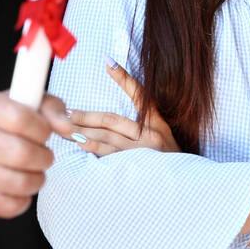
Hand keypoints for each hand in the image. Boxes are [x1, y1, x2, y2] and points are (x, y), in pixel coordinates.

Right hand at [0, 89, 64, 218]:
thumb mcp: (22, 101)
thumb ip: (51, 108)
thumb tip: (67, 127)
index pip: (21, 119)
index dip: (42, 130)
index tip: (44, 134)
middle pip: (22, 154)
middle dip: (44, 158)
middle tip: (44, 157)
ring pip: (18, 183)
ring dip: (37, 180)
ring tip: (35, 173)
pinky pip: (7, 206)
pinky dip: (22, 201)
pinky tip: (21, 190)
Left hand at [49, 59, 179, 155]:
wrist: (183, 186)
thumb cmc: (169, 158)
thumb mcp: (163, 134)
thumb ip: (145, 120)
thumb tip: (116, 109)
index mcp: (157, 123)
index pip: (140, 95)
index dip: (124, 78)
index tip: (108, 62)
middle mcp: (150, 136)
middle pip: (112, 121)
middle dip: (87, 116)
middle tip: (68, 112)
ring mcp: (141, 153)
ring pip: (106, 139)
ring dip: (83, 132)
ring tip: (66, 127)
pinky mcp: (134, 168)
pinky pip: (108, 157)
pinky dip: (93, 149)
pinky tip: (80, 143)